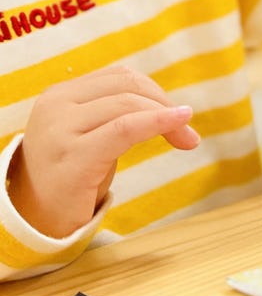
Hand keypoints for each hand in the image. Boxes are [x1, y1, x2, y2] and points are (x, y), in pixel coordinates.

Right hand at [7, 66, 199, 237]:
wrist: (38, 218)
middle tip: (189, 134)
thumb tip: (175, 109)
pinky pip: (125, 129)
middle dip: (166, 105)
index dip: (157, 92)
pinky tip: (179, 124)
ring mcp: (60, 130)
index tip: (180, 115)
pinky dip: (158, 122)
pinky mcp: (73, 156)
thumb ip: (119, 115)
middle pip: (127, 87)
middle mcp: (56, 105)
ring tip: (187, 140)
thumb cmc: (73, 176)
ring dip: (167, 118)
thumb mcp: (92, 136)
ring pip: (128, 105)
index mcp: (60, 94)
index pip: (120, 76)